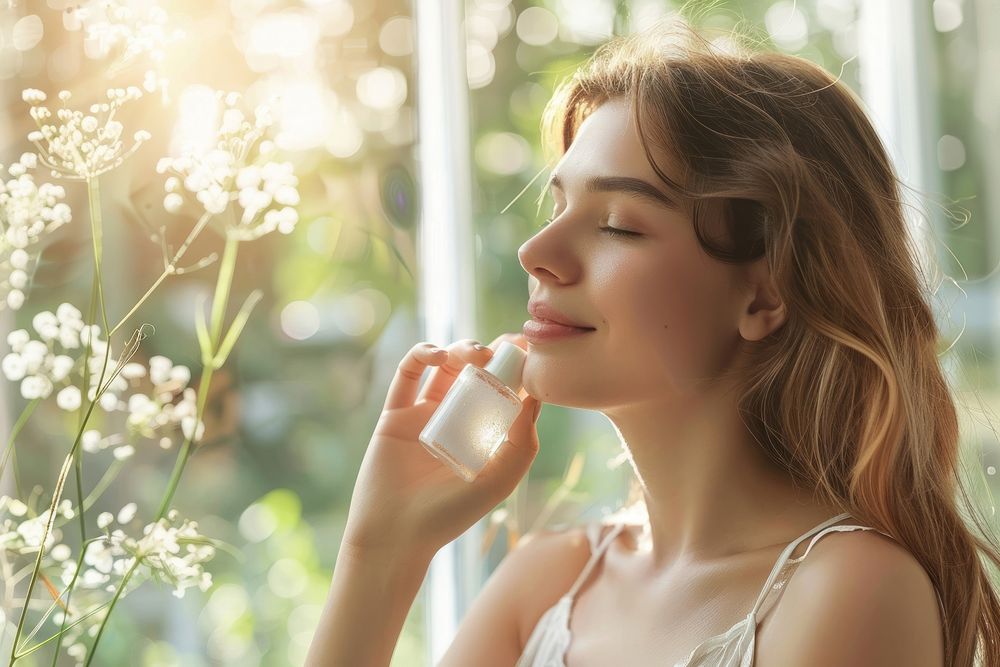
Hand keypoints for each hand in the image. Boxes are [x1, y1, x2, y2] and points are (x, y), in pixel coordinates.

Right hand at [341, 333, 540, 557]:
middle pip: (475, 372)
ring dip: (460, 349)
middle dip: (489, 353)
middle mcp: (456, 420)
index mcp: (483, 434)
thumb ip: (522, 440)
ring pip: (444, 366)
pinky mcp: (395, 412)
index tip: (526, 349)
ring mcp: (424, 413)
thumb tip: (535, 395)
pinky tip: (438, 355)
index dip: (515, 367)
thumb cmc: (451, 514)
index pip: (503, 390)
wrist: (397, 533)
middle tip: (500, 350)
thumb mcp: (500, 479)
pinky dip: (422, 354)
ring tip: (473, 355)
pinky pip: (407, 374)